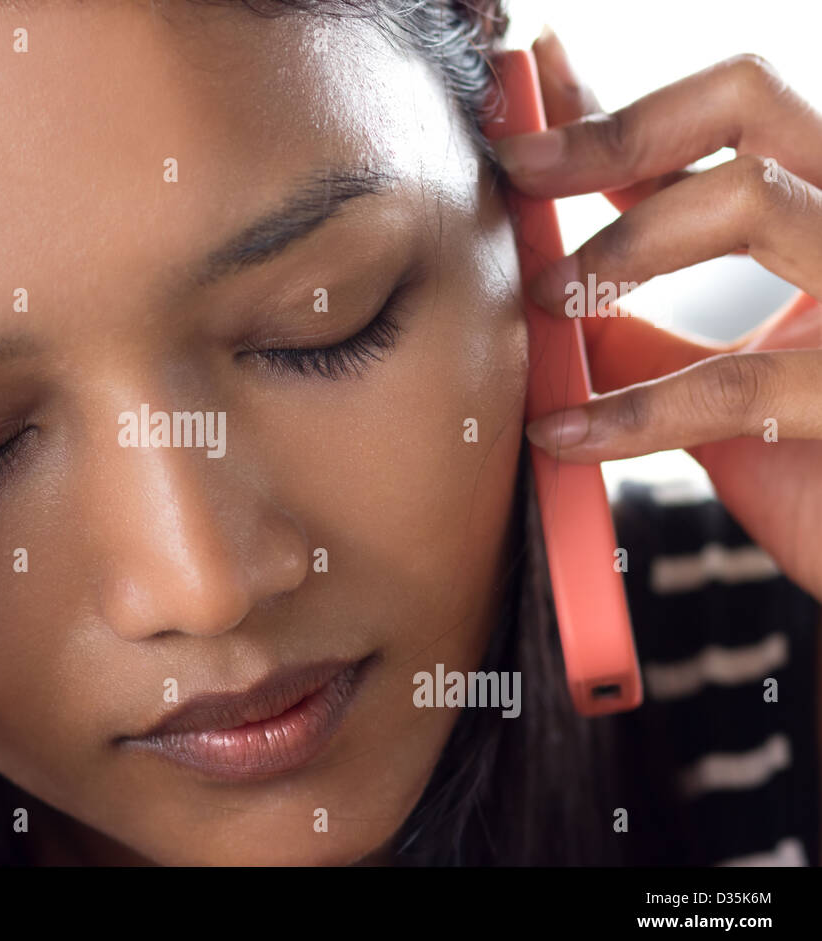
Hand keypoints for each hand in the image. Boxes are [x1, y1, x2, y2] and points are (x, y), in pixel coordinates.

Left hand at [494, 31, 821, 603]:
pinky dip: (632, 410)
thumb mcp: (725, 389)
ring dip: (626, 245)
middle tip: (519, 167)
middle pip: (752, 105)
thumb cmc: (818, 470)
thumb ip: (644, 340)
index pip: (724, 122)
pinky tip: (563, 434)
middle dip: (616, 129)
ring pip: (755, 200)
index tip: (524, 101)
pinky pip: (737, 379)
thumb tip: (549, 305)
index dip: (616, 107)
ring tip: (549, 297)